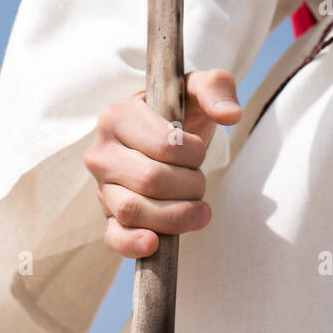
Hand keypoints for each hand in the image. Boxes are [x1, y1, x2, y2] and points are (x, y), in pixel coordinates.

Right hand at [84, 69, 242, 257]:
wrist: (167, 139)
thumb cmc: (180, 112)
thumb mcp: (197, 88)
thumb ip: (216, 88)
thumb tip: (231, 115)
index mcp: (117, 115)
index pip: (165, 145)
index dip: (193, 153)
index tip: (197, 149)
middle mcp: (101, 152)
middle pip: (150, 180)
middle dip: (190, 185)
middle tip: (200, 180)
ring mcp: (101, 187)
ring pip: (133, 210)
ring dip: (177, 215)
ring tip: (199, 210)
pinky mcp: (109, 216)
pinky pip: (114, 237)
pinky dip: (133, 244)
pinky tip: (154, 244)